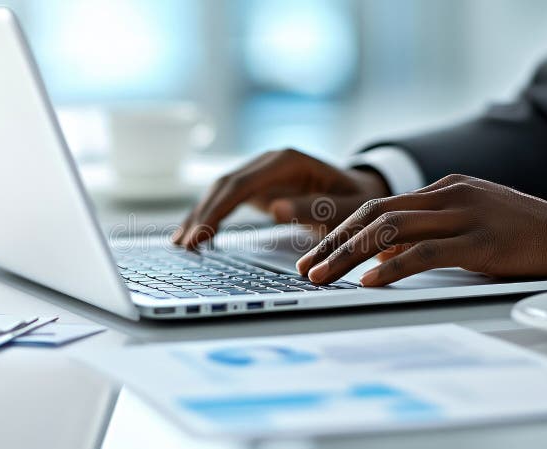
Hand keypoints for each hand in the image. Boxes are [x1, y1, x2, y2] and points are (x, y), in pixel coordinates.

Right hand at [173, 149, 389, 248]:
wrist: (364, 191)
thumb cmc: (359, 203)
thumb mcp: (346, 208)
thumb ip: (314, 208)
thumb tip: (274, 209)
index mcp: (288, 161)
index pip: (241, 184)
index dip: (217, 210)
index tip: (201, 235)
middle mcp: (270, 161)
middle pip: (225, 185)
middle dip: (202, 214)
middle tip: (185, 246)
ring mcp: (262, 171)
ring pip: (220, 190)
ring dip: (200, 215)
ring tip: (181, 244)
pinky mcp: (258, 186)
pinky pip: (227, 198)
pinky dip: (209, 215)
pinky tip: (193, 233)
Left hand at [295, 174, 546, 285]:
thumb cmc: (517, 235)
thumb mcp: (465, 226)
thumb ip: (425, 233)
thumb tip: (381, 254)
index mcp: (441, 189)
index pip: (377, 206)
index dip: (340, 230)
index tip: (315, 254)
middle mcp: (447, 195)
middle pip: (374, 214)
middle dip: (334, 243)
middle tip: (306, 269)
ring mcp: (463, 214)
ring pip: (391, 229)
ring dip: (350, 255)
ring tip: (323, 277)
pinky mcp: (479, 240)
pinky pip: (425, 252)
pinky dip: (393, 267)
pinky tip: (370, 281)